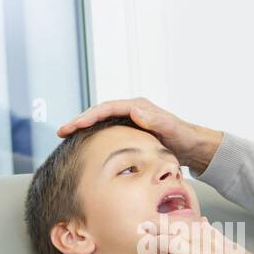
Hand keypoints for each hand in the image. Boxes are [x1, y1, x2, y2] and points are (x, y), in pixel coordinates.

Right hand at [58, 97, 222, 174]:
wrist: (192, 146)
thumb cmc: (184, 138)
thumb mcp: (173, 130)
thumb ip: (157, 121)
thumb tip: (136, 111)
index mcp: (138, 107)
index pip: (107, 108)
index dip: (89, 116)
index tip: (75, 125)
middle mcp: (132, 110)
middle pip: (99, 112)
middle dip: (79, 120)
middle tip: (61, 131)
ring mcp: (130, 120)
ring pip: (101, 121)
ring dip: (83, 127)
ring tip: (65, 135)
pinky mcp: (129, 131)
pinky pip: (106, 130)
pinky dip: (93, 135)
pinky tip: (83, 144)